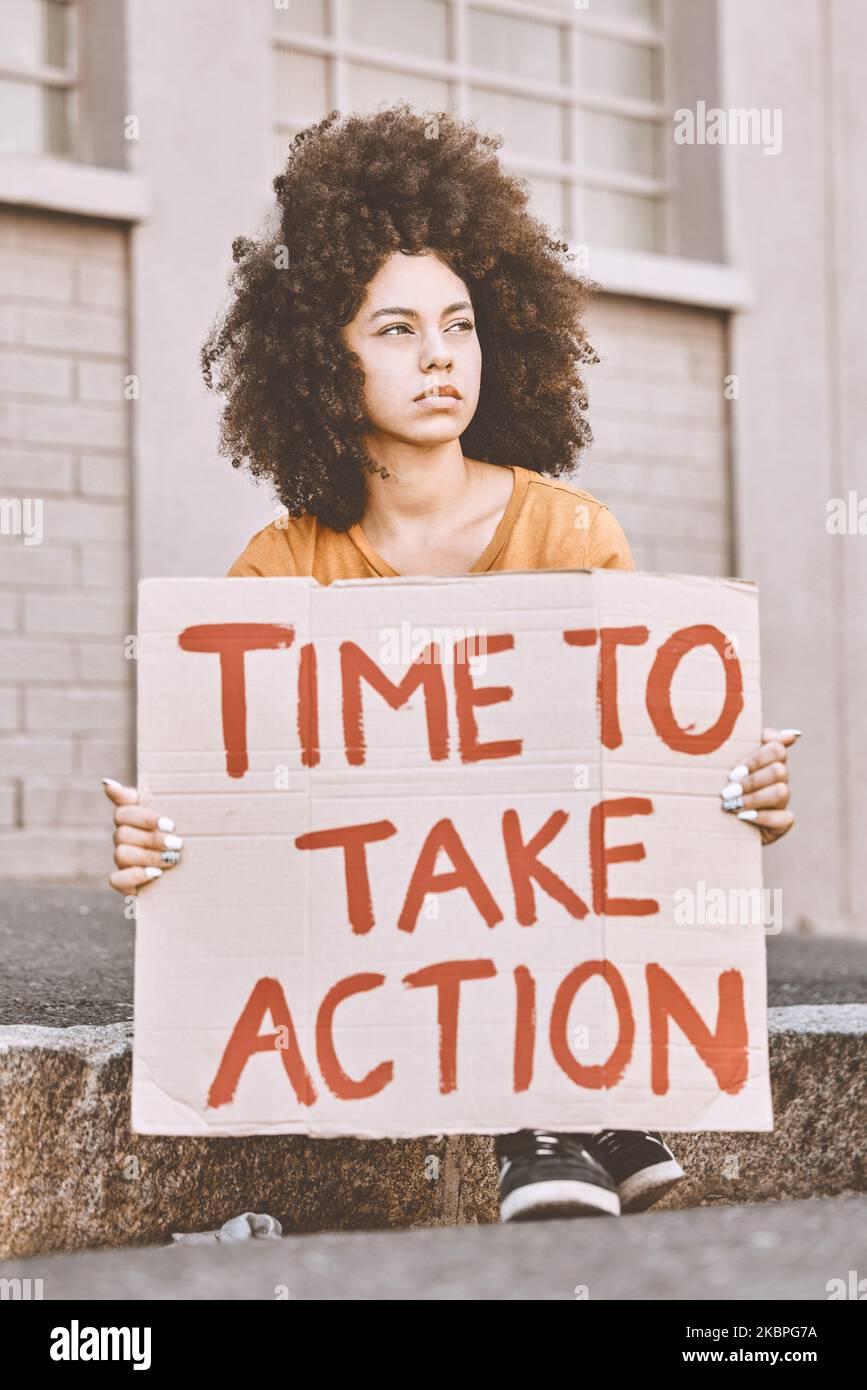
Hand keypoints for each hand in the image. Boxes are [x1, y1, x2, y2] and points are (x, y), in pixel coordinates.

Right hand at [102, 778, 183, 892]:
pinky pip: (116, 879)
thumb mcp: (170, 812)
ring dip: (149, 857)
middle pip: (123, 834)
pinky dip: (135, 876)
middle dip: (153, 839)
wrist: (192, 869)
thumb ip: (144, 796)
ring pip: (121, 854)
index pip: (123, 812)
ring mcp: (122, 860)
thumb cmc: (181, 833)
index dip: (144, 818)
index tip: (170, 824)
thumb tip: (106, 783)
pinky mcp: (123, 882)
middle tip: (178, 843)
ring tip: (173, 859)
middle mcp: (122, 838)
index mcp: (132, 819)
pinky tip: (155, 874)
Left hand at [720, 727, 799, 845]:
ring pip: (782, 792)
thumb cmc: (717, 785)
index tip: (734, 771)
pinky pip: (786, 818)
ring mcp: (782, 801)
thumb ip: (743, 740)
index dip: (756, 759)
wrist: (712, 820)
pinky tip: (744, 818)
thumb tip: (787, 734)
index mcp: (767, 761)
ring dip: (754, 799)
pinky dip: (764, 818)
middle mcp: (779, 779)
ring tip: (732, 805)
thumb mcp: (722, 761)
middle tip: (728, 791)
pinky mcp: (783, 823)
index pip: (776, 749)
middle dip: (751, 781)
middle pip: (779, 771)